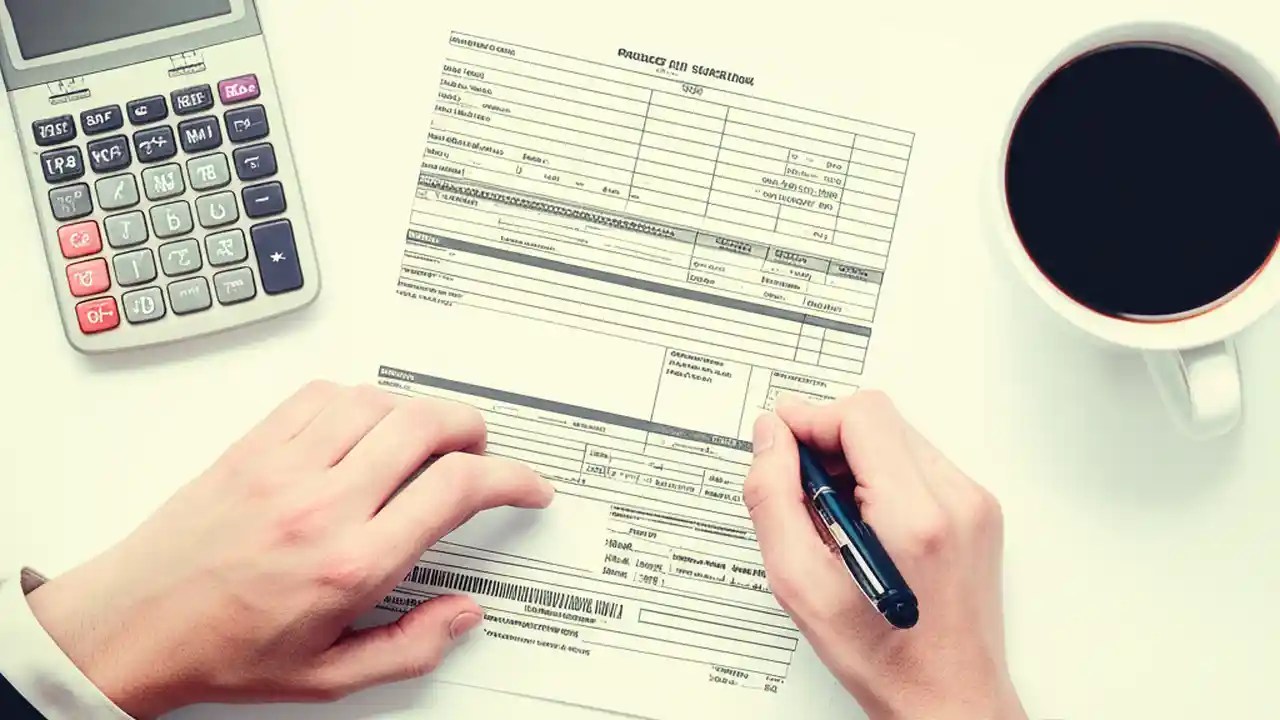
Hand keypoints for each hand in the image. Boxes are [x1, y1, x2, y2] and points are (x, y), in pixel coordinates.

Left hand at [25, 381, 553, 717]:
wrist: (130, 628)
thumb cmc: (220, 650)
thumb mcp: (328, 676)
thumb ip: (409, 647)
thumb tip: (461, 616)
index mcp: (351, 564)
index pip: (456, 490)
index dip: (511, 478)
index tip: (525, 485)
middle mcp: (322, 506)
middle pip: (426, 425)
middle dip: (473, 429)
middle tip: (481, 449)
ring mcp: (284, 469)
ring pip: (378, 400)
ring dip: (418, 409)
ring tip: (426, 434)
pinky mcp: (251, 448)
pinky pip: (319, 395)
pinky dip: (358, 397)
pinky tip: (363, 420)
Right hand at [744, 392, 1024, 719]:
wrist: (950, 701)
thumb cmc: (886, 660)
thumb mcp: (803, 587)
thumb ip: (775, 501)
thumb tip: (770, 440)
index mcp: (916, 517)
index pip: (862, 417)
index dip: (811, 418)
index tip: (779, 439)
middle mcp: (956, 501)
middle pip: (880, 421)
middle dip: (828, 440)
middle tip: (798, 486)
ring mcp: (974, 505)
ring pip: (898, 438)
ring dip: (854, 460)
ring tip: (831, 517)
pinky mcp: (977, 512)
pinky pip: (918, 465)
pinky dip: (881, 478)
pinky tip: (863, 524)